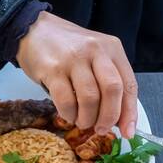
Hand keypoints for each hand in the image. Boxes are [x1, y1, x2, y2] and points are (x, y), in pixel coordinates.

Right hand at [15, 11, 137, 134]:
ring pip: (90, 98)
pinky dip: (69, 115)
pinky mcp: (52, 69)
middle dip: (109, 117)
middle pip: (112, 90)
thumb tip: (118, 120)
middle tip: (101, 129)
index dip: (129, 112)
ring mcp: (73, 59)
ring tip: (82, 121)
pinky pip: (66, 101)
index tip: (127, 132)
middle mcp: (95, 50)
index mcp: (112, 48)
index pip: (128, 84)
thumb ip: (107, 81)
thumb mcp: (94, 56)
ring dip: (87, 118)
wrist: (33, 30)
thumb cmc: (67, 48)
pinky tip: (68, 115)